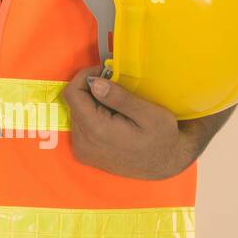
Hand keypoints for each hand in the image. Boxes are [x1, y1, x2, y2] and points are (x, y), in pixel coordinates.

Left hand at [61, 65, 195, 179]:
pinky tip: (112, 118)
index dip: (85, 77)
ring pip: (76, 112)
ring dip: (92, 103)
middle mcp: (83, 143)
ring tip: (117, 106)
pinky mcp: (84, 153)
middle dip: (91, 90)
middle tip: (115, 88)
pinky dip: (93, 116)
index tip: (103, 72)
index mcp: (96, 131)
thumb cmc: (162, 139)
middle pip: (74, 103)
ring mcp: (82, 150)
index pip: (72, 94)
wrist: (164, 165)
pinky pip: (80, 125)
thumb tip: (94, 83)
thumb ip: (120, 98)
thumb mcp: (150, 114)